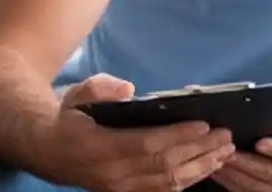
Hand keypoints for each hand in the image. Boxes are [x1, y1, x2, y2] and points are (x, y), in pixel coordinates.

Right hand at [39, 73, 236, 191]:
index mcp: (99, 146)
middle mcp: (111, 174)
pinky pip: (162, 191)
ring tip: (225, 151)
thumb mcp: (79, 94)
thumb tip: (128, 89)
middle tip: (226, 135)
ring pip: (167, 183)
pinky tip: (207, 167)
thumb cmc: (70, 117)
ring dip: (201, 167)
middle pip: (163, 165)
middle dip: (199, 150)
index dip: (178, 136)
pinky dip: (188, 181)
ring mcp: (119, 188)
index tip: (205, 125)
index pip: (146, 144)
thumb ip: (101, 89)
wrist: (46, 150)